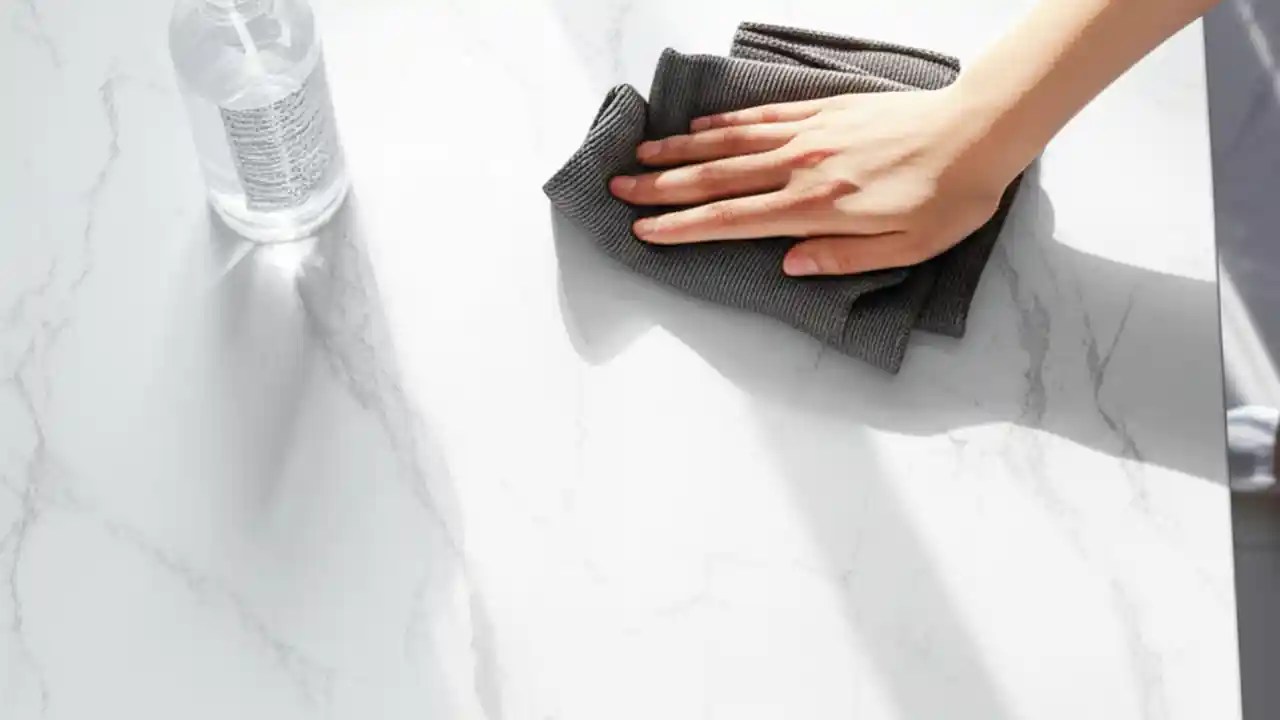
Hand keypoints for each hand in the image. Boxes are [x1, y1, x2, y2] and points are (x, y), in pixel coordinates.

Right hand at [608, 87, 1021, 276]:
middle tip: (617, 190)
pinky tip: (700, 125)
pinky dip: (726, 121)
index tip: (644, 231)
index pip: (731, 220)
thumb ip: (840, 258)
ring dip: (679, 150)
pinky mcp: (825, 109)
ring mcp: (810, 133)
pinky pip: (763, 115)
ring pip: (730, 143)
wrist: (981, 130)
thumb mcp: (906, 249)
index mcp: (816, 208)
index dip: (681, 227)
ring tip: (639, 154)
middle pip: (716, 179)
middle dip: (660, 187)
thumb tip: (786, 265)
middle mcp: (802, 167)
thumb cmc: (950, 197)